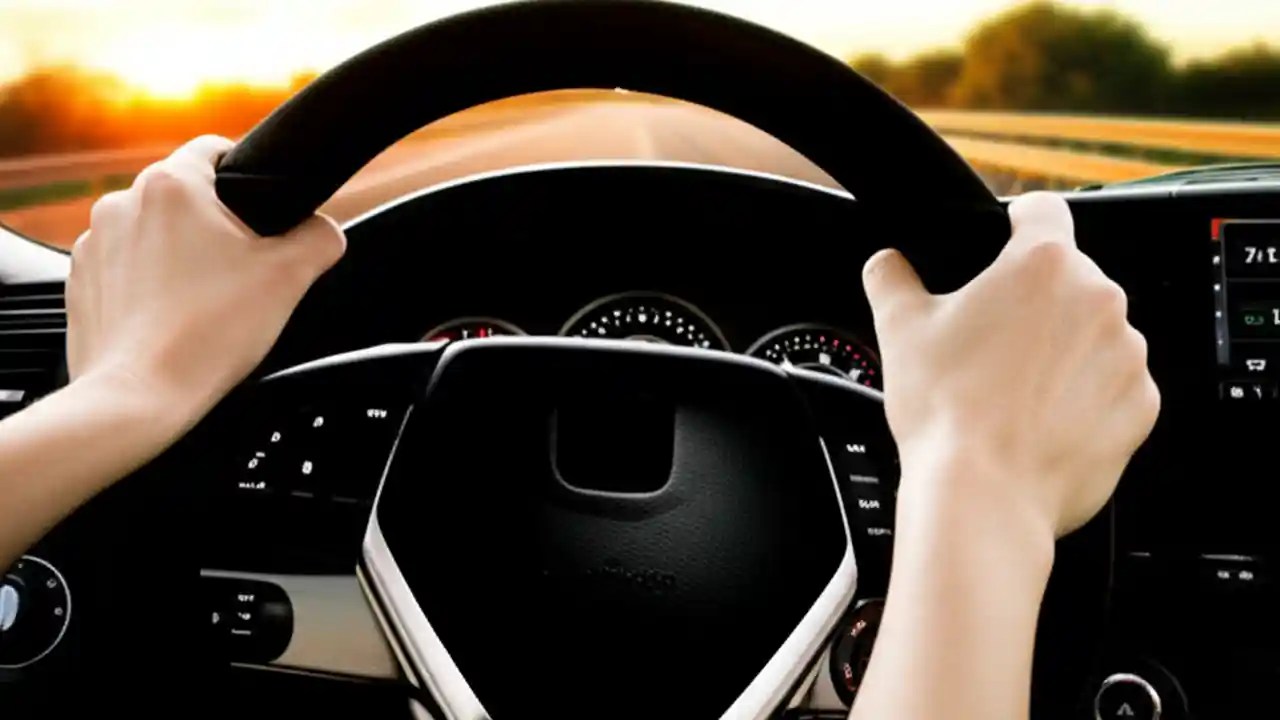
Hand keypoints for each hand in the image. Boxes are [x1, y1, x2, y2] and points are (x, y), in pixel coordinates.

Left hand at [66, 136, 345, 424]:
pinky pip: (125, 269)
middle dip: (216, 226)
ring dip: (180, 255)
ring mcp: (93, 244)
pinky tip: (173, 318)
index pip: (216, 149)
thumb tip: (325, 231)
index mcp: (171, 185)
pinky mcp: (80, 282)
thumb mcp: (289, 277)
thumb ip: (320, 238)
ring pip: (154, 233)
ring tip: (206, 301)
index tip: (264, 208)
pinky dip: (149, 286)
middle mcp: (121, 203)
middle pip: (186, 197)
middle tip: (243, 270)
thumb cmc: (208, 334)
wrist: (139, 396)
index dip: (249, 174)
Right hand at [862, 192, 1158, 538]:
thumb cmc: (946, 412)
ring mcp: (1128, 354)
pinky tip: (1040, 419)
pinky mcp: (1141, 405)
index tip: (1004, 241)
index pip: (1041, 209)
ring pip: (1092, 333)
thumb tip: (887, 263)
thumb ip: (891, 277)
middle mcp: (1099, 299)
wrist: (983, 495)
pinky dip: (1085, 396)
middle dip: (1033, 303)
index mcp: (1043, 265)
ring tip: (1013, 390)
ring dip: (1062, 349)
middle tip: (990, 343)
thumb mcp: (898, 329)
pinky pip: (1114, 385)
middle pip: (1068, 279)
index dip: (1015, 223)